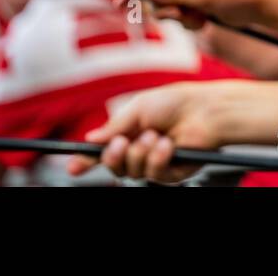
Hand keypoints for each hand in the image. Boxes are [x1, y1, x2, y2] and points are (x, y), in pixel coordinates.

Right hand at [71, 82, 230, 182]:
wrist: (205, 108)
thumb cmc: (176, 102)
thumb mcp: (138, 109)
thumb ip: (114, 126)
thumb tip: (90, 139)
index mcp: (130, 134)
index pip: (104, 152)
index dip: (86, 161)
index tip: (72, 166)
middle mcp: (141, 151)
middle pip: (115, 167)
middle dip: (114, 157)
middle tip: (121, 142)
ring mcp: (157, 164)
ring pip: (133, 172)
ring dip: (141, 153)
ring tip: (156, 135)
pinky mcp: (174, 173)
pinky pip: (156, 176)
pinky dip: (158, 158)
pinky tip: (168, 144)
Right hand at [124, 0, 273, 29]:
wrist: (258, 6)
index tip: (119, 4)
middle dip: (167, 10)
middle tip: (182, 14)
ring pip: (167, 9)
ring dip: (181, 18)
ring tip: (201, 18)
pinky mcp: (194, 1)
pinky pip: (179, 15)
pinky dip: (189, 21)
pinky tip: (205, 20)